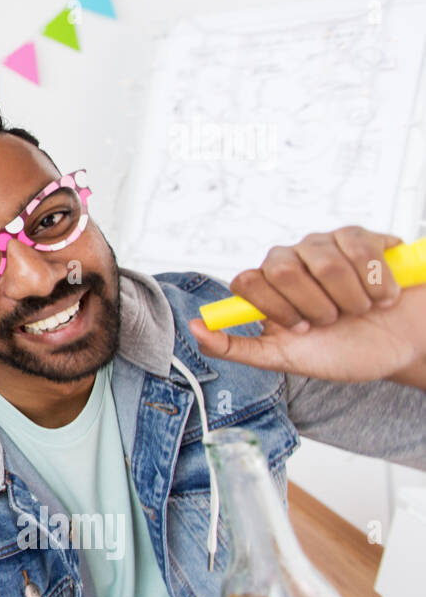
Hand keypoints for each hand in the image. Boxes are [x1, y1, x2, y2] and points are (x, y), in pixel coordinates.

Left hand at [190, 227, 425, 381]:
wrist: (401, 346)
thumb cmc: (342, 351)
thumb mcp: (284, 359)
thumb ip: (235, 348)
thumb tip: (195, 328)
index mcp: (265, 289)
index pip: (247, 282)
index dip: (277, 307)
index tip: (301, 327)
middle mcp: (288, 262)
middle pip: (282, 269)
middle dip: (315, 305)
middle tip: (332, 320)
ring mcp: (322, 246)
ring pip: (326, 262)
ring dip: (351, 298)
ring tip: (360, 309)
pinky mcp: (359, 237)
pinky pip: (360, 249)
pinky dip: (377, 282)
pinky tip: (382, 293)